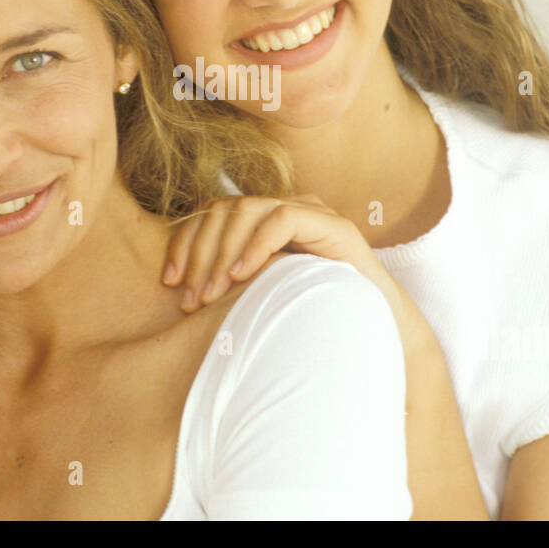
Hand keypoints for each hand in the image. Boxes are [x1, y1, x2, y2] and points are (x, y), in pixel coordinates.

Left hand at [161, 193, 482, 517]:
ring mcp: (312, 213)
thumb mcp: (258, 303)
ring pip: (247, 209)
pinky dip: (256, 244)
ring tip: (210, 293)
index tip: (168, 282)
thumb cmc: (314, 325)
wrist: (380, 338)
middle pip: (223, 210)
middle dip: (199, 252)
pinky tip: (241, 276)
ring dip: (221, 252)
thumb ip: (227, 289)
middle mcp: (285, 211)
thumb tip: (175, 294)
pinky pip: (283, 217)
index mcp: (264, 225)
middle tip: (189, 297)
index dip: (184, 242)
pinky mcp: (334, 226)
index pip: (211, 214)